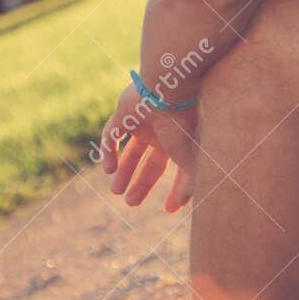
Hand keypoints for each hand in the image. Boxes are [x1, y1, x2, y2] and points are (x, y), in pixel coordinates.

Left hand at [98, 81, 199, 211]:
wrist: (169, 90)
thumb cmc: (185, 124)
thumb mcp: (191, 160)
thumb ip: (189, 183)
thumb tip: (185, 205)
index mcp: (181, 141)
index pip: (177, 170)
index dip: (174, 190)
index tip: (168, 209)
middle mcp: (163, 131)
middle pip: (150, 162)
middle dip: (141, 183)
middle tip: (130, 203)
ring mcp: (143, 121)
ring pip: (129, 150)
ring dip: (122, 171)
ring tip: (115, 191)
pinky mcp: (123, 113)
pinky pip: (111, 134)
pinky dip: (108, 152)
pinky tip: (108, 169)